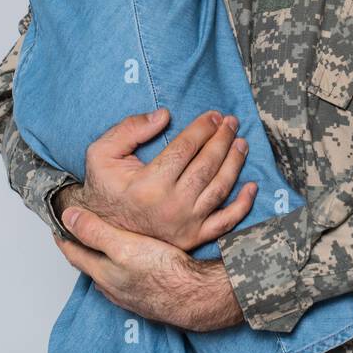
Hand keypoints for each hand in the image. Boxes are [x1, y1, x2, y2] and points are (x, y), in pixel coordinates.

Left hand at [52, 209, 242, 329]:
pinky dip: (122, 269)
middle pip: (90, 264)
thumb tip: (67, 217)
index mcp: (103, 274)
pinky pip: (126, 281)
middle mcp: (113, 288)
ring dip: (102, 260)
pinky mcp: (147, 297)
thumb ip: (95, 232)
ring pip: (108, 274)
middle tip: (77, 233)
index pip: (74, 253)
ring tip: (103, 246)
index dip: (64, 237)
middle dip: (82, 248)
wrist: (196, 297)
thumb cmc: (163, 272)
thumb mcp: (124, 246)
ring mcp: (130, 296)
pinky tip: (133, 264)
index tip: (57, 227)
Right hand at [56, 108, 257, 249]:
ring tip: (241, 143)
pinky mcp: (194, 238)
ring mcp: (185, 225)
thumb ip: (129, 129)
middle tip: (231, 122)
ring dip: (235, 163)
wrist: (102, 230)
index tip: (213, 115)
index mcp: (148, 185)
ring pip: (220, 189)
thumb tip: (164, 116)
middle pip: (207, 165)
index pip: (186, 148)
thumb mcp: (100, 153)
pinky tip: (252, 186)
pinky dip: (243, 204)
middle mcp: (171, 206)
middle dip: (223, 139)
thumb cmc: (103, 188)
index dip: (203, 128)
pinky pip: (226, 222)